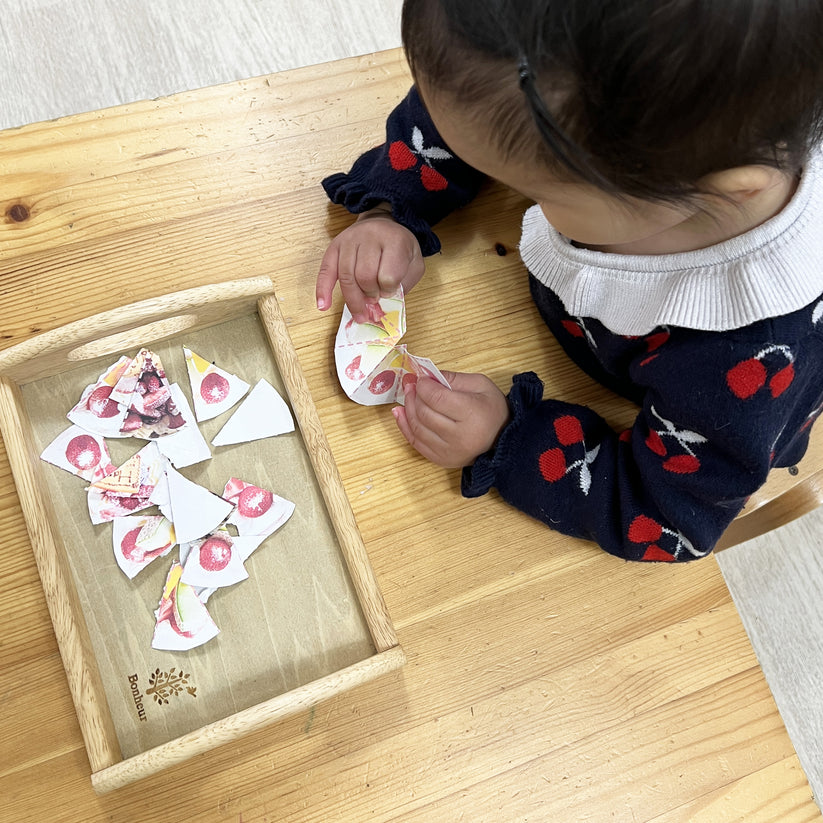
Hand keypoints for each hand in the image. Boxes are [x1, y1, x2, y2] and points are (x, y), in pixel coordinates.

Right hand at [316, 207, 424, 322]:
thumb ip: (405, 282)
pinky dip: (323, 290)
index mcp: (394, 240)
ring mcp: (349, 240)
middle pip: (365, 276)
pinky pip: (325, 270)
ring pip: (346, 276)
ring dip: (353, 299)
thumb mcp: (414, 263)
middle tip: (374, 301)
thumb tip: (386, 302)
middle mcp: (370, 236)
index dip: (388, 290)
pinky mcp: (334, 246)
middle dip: (370, 295)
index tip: (389, 292)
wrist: (383, 224)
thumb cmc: (399, 248)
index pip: (388, 276)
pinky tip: (323, 306)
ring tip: (360, 313)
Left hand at [393, 372, 509, 467]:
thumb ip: (453, 378)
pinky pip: (416, 443)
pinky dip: (405, 427)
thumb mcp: (480, 385)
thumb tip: (426, 375)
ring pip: (417, 427)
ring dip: (407, 409)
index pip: (436, 398)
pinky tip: (400, 413)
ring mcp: (449, 451)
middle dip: (414, 395)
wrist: (503, 440)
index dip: (423, 386)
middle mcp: (459, 436)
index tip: (420, 378)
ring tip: (408, 396)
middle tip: (411, 385)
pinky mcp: (442, 460)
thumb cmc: (493, 410)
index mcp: (472, 414)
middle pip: (424, 413)